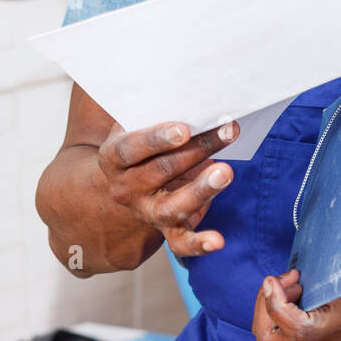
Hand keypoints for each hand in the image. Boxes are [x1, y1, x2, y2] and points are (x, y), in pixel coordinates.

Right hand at [96, 120, 238, 256]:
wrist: (113, 188)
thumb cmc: (135, 146)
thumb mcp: (132, 126)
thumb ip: (152, 114)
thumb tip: (193, 97)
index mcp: (113, 158)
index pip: (132, 148)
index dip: (156, 138)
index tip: (184, 128)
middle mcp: (126, 188)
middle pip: (161, 171)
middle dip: (197, 150)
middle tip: (227, 132)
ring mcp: (145, 211)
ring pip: (171, 207)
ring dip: (202, 190)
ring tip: (226, 172)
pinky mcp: (164, 230)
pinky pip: (179, 243)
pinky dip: (199, 243)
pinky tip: (218, 240)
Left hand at [252, 229, 340, 340]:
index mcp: (338, 322)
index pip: (295, 328)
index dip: (275, 303)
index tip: (275, 277)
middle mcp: (323, 339)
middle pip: (268, 337)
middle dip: (266, 303)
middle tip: (287, 278)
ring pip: (269, 333)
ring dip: (271, 303)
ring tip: (294, 280)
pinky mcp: (313, 337)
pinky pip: (279, 329)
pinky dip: (277, 307)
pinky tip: (298, 287)